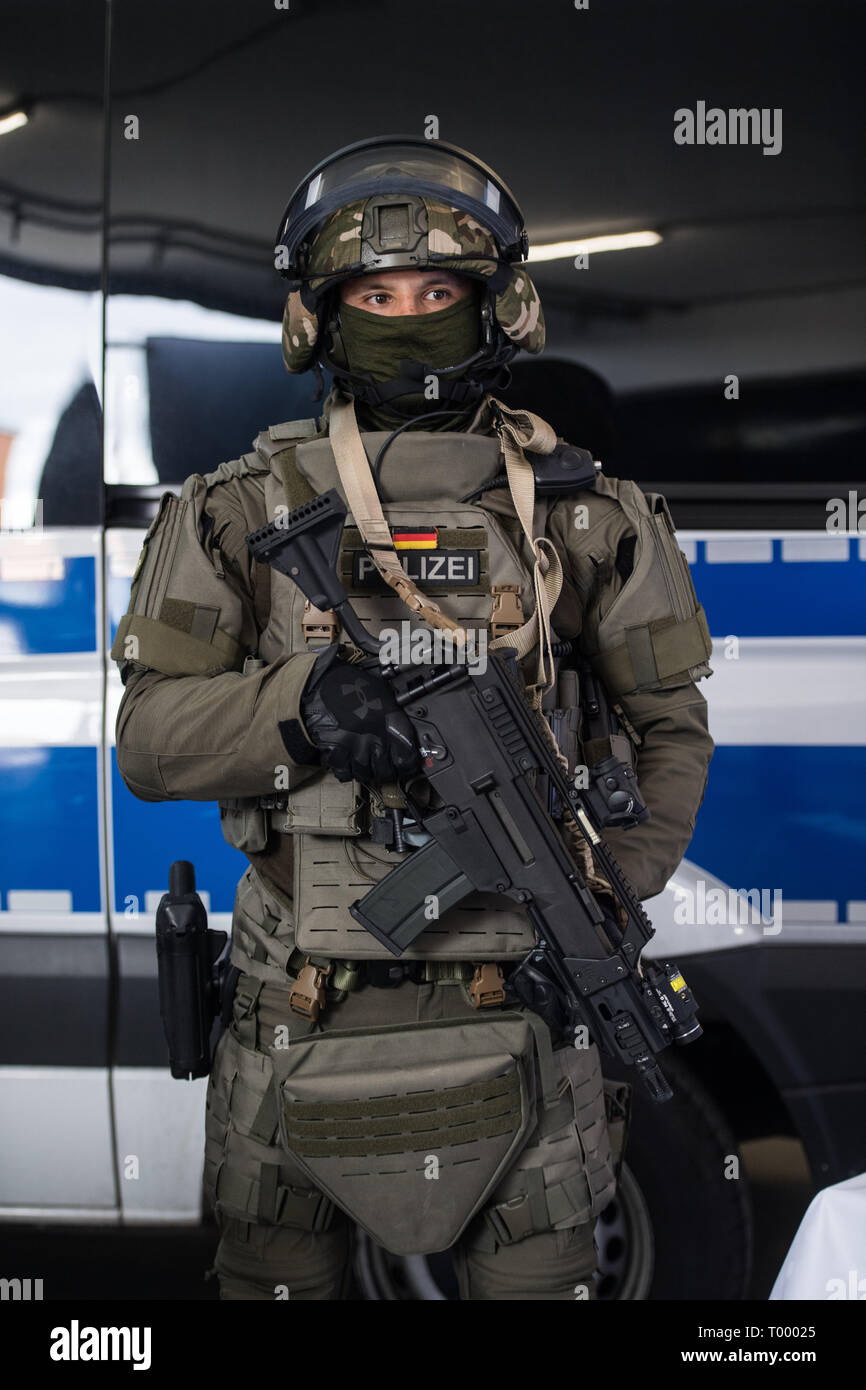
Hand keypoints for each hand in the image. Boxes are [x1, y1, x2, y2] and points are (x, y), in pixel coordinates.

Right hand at [299, 645, 419, 784]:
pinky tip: (346, 762)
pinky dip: (345, 770)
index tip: (405, 767)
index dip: (408, 766)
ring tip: (363, 763)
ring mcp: (354, 747)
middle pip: (385, 772)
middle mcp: (375, 738)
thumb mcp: (384, 697)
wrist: (323, 683)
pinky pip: (343, 772)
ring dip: (365, 772)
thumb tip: (403, 737)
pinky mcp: (335, 751)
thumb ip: (394, 719)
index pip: (407, 759)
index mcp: (391, 723)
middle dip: (385, 772)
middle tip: (382, 766)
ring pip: (364, 774)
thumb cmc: (353, 686)